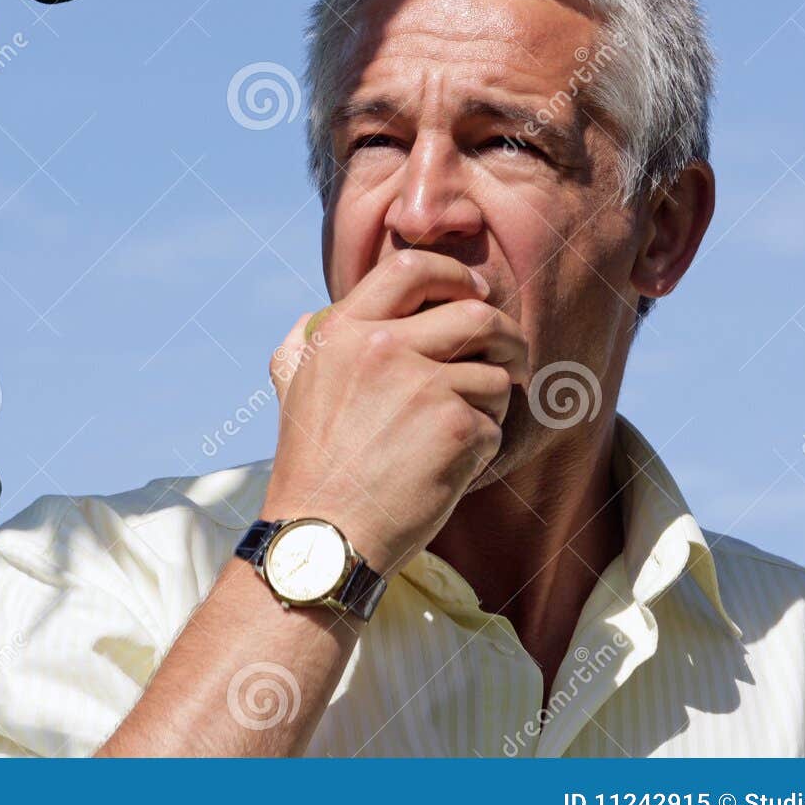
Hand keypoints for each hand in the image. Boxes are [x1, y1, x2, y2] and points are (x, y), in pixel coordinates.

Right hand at [260, 250, 530, 578]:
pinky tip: (450, 466)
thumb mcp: (293, 388)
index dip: (455, 274)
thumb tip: (314, 315)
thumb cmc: (312, 466)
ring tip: (463, 430)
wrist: (325, 536)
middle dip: (507, 336)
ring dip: (493, 402)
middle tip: (511, 359)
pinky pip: (496, 422)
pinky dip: (483, 446)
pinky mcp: (457, 427)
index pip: (411, 269)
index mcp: (343, 332)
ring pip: (496, 373)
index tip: (475, 291)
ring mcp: (423, 385)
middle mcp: (383, 347)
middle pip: (477, 314)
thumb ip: (305, 343)